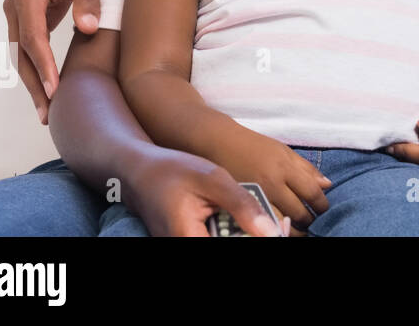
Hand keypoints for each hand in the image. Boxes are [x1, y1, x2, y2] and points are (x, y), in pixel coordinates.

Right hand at [3, 0, 108, 121]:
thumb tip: (90, 28)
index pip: (33, 36)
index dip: (43, 64)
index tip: (54, 89)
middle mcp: (16, 5)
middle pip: (21, 52)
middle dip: (34, 83)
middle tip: (48, 113)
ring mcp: (20, 13)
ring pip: (23, 54)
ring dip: (34, 81)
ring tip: (48, 111)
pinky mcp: (29, 18)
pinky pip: (31, 49)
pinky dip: (39, 69)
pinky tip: (52, 90)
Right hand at [125, 147, 284, 236]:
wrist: (138, 172)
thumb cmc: (172, 171)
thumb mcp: (213, 179)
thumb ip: (242, 205)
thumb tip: (272, 232)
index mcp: (188, 239)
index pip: (233, 248)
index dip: (259, 241)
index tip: (280, 229)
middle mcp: (186, 247)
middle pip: (233, 247)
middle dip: (256, 237)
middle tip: (280, 223)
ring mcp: (187, 245)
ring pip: (229, 242)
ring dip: (247, 233)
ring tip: (267, 219)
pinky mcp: (191, 241)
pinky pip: (221, 239)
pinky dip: (237, 231)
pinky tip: (249, 218)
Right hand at [208, 130, 332, 230]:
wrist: (221, 144)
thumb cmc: (255, 147)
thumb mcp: (284, 151)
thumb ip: (306, 169)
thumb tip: (327, 185)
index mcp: (284, 168)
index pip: (311, 193)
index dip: (321, 204)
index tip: (323, 209)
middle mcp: (271, 184)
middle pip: (298, 212)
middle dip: (309, 220)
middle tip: (313, 222)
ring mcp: (256, 197)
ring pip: (281, 222)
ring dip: (293, 229)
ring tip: (299, 228)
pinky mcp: (243, 204)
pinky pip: (263, 222)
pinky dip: (275, 226)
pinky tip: (279, 227)